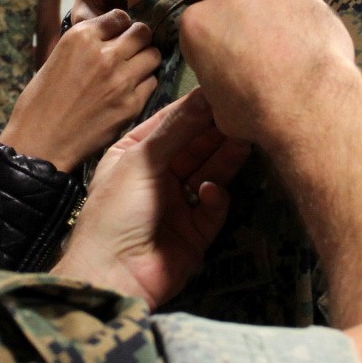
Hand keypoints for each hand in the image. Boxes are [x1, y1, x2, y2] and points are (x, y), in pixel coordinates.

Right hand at [0, 9, 158, 170]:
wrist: (40, 142)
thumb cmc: (39, 102)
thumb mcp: (55, 59)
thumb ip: (84, 46)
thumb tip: (107, 38)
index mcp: (81, 37)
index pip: (119, 16)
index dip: (120, 26)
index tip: (117, 36)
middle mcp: (105, 54)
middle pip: (142, 32)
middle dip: (138, 39)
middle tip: (131, 51)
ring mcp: (122, 80)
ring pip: (153, 55)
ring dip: (145, 60)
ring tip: (132, 71)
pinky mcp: (132, 104)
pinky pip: (152, 82)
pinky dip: (144, 84)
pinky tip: (129, 92)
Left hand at [53, 90, 247, 305]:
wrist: (114, 274)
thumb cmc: (115, 211)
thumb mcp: (140, 161)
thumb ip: (175, 130)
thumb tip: (204, 96)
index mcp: (133, 154)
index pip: (170, 123)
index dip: (195, 107)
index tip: (223, 88)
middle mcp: (156, 175)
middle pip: (194, 146)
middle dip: (216, 130)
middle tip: (244, 110)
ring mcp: (177, 204)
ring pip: (209, 171)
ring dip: (225, 156)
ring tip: (247, 136)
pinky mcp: (195, 231)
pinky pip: (214, 206)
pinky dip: (216, 197)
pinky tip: (212, 189)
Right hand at [179, 0, 358, 148]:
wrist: (309, 103)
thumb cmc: (255, 111)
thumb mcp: (216, 107)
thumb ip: (217, 82)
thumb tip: (228, 85)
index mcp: (196, 23)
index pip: (199, 33)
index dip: (212, 53)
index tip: (226, 69)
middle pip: (231, 10)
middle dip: (241, 30)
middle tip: (258, 61)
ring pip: (266, 5)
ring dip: (272, 25)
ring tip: (289, 57)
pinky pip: (298, 7)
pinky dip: (302, 24)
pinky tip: (310, 50)